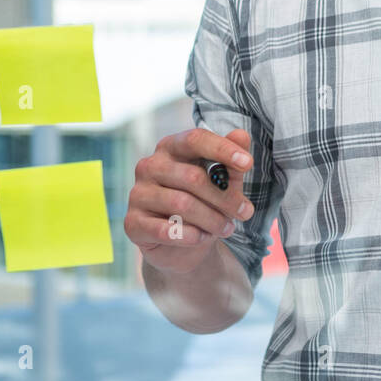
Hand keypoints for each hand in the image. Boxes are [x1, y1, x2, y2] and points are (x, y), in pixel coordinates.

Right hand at [125, 127, 256, 274]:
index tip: (247, 164)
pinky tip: (203, 238)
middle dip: (225, 197)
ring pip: (182, 204)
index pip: (195, 139)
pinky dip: (192, 236)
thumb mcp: (223, 181)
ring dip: (212, 219)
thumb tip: (241, 135)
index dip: (222, 149)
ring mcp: (138, 194)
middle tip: (246, 212)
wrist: (185, 244)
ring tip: (228, 228)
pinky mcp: (133, 223)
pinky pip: (166, 230)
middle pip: (193, 176)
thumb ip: (231, 160)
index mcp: (171, 147)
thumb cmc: (205, 202)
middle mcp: (149, 166)